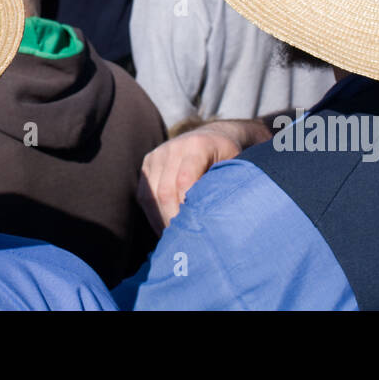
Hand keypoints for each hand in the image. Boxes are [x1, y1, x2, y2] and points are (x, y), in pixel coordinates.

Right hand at [136, 120, 259, 232]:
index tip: (194, 230)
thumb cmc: (230, 158)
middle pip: (165, 191)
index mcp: (198, 146)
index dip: (186, 208)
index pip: (184, 180)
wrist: (215, 136)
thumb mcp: (236, 167)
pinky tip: (163, 229)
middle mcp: (173, 147)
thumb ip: (224, 188)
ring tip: (173, 240)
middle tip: (183, 243)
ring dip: (160, 220)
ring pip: (151, 194)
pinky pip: (143, 194)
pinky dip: (152, 215)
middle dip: (172, 220)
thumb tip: (219, 223)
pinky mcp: (148, 163)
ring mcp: (158, 154)